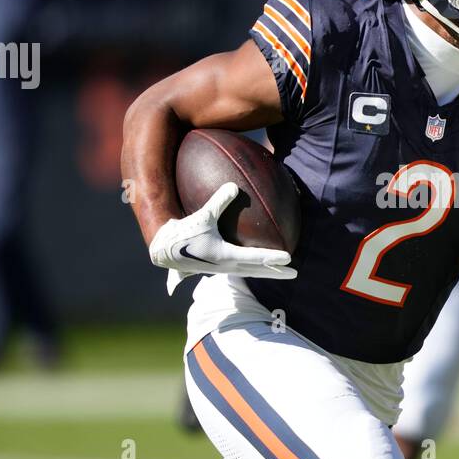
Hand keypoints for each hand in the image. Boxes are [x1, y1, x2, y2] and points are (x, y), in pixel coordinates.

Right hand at [148, 182, 295, 293]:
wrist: (164, 250)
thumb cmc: (182, 234)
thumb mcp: (202, 216)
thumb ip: (219, 201)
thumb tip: (234, 185)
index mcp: (225, 256)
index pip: (255, 258)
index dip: (273, 258)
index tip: (290, 258)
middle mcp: (227, 266)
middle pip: (258, 271)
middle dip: (277, 272)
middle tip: (295, 272)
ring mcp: (223, 269)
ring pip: (250, 271)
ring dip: (267, 271)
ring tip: (281, 269)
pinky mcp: (218, 266)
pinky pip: (241, 266)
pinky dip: (253, 265)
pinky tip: (258, 260)